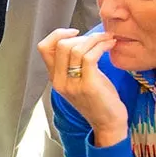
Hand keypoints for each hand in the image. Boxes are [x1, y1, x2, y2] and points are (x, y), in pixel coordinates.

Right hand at [38, 28, 126, 144]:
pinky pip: (90, 56)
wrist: (108, 123)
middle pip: (61, 45)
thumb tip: (80, 39)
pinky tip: (111, 45)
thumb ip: (74, 64)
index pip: (44, 48)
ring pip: (76, 48)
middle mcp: (59, 81)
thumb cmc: (98, 100)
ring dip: (95, 39)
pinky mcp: (87, 85)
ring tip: (108, 39)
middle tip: (98, 38)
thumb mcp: (80, 80)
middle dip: (82, 36)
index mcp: (55, 78)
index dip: (58, 34)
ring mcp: (72, 85)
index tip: (76, 33)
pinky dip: (102, 45)